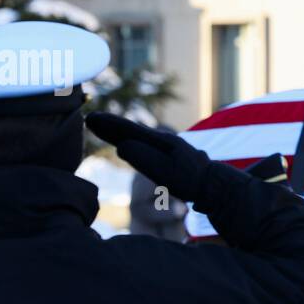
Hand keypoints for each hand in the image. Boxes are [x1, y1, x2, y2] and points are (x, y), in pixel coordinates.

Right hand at [86, 113, 211, 204]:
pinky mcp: (167, 156)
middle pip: (131, 131)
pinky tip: (122, 142)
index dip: (109, 125)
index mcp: (161, 141)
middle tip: (89, 118)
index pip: (130, 131)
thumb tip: (122, 146)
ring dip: (117, 131)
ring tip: (98, 126)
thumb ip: (145, 159)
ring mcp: (166, 147)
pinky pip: (144, 145)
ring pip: (137, 136)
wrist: (214, 185)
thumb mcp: (167, 172)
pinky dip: (130, 140)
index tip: (91, 118)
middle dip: (109, 125)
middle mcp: (162, 140)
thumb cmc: (191, 181)